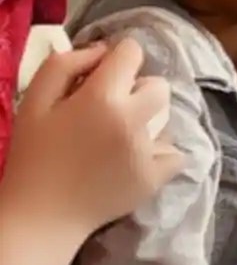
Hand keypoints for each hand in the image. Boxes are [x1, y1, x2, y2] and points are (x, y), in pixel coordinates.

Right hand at [0, 39, 182, 236]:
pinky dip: (161, 153)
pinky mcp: (157, 177)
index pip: (132, 53)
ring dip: (149, 121)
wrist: (41, 214)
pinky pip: (176, 153)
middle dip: (137, 90)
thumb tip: (103, 50)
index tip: (104, 75)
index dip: (118, 59)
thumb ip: (65, 65)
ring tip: (119, 138)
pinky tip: (135, 159)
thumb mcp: (34, 100)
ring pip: (168, 119)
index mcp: (102, 97)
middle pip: (158, 85)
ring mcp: (149, 150)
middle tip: (110, 110)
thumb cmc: (32, 155)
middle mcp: (133, 120)